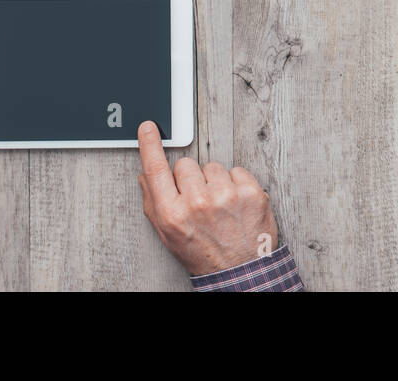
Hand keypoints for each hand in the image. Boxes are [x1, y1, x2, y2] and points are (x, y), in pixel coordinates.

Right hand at [137, 121, 277, 275]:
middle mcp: (198, 203)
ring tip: (219, 205)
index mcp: (173, 214)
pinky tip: (235, 203)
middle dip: (190, 178)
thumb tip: (146, 175)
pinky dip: (236, 184)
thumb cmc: (203, 254)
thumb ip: (154, 204)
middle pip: (186, 164)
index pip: (157, 170)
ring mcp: (226, 196)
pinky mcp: (251, 192)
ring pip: (212, 166)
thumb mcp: (169, 236)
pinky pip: (236, 170)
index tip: (148, 127)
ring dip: (214, 181)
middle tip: (198, 199)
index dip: (150, 146)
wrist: (240, 271)